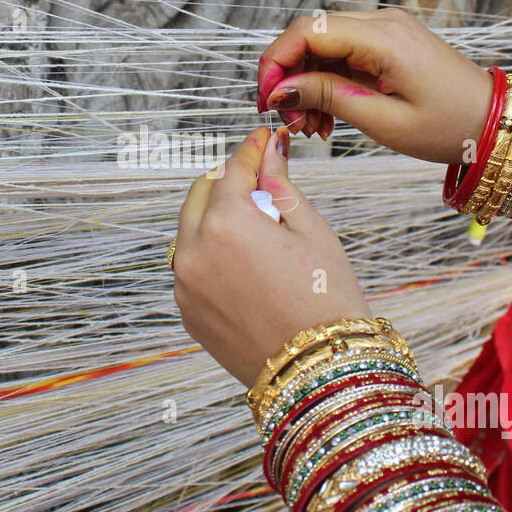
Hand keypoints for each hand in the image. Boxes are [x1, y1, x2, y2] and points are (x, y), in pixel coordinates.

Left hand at [172, 126, 370, 385]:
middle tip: (258, 177)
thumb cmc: (327, 299)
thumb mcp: (311, 231)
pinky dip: (210, 254)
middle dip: (226, 180)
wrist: (320, 373)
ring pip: (190, 231)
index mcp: (226, 222)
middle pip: (200, 194)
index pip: (233, 169)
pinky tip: (245, 262)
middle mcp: (193, 250)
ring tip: (256, 223)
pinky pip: (191, 267)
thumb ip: (281, 186)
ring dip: (215, 217)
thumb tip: (270, 152)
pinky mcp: (187, 312)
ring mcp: (185, 285)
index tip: (265, 139)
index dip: (253, 150)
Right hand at [256, 8, 493, 163]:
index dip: (276, 62)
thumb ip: (328, 97)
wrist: (494, 123)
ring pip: (322, 46)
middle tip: (290, 121)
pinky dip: (326, 83)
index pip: (308, 30)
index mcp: (384, 37)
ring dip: (306, 84)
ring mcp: (386, 30)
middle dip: (288, 77)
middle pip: (310, 34)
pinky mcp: (388, 44)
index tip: (266, 99)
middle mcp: (383, 23)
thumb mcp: (383, 121)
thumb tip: (281, 89)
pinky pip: (342, 55)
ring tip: (311, 126)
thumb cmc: (449, 126)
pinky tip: (327, 117)